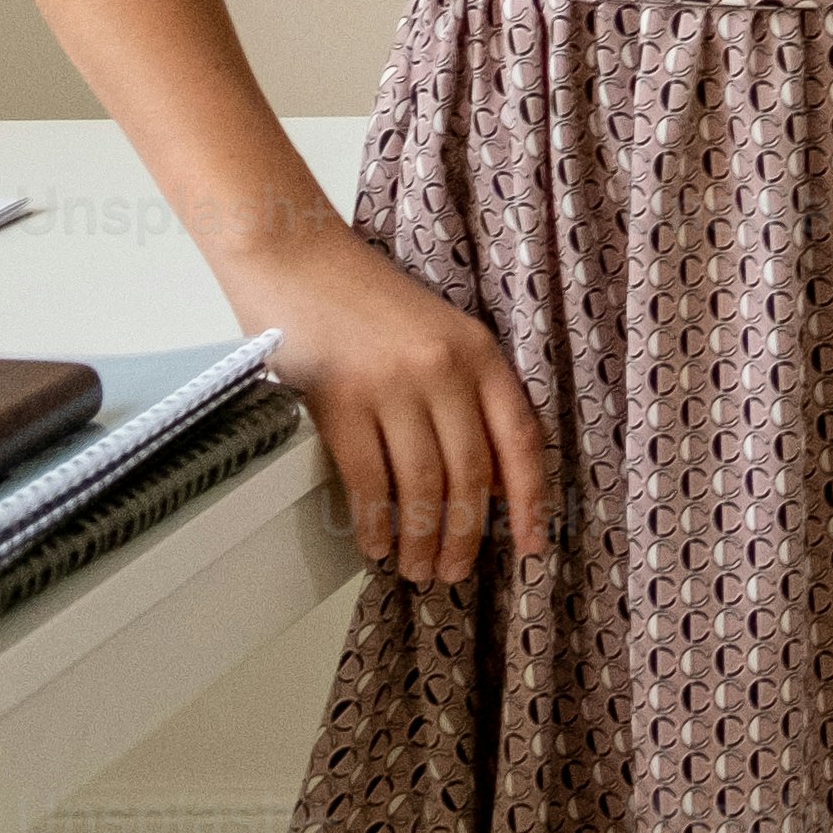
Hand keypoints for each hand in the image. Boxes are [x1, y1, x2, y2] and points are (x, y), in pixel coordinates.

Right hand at [250, 225, 553, 586]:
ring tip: (419, 570)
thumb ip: (468, 396)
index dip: (532, 499)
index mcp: (481, 354)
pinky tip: (377, 544)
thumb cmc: (368, 302)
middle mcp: (445, 371)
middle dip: (468, 535)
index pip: (521, 440)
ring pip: (422, 485)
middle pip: (471, 474)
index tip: (534, 545)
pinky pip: (368, 479)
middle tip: (456, 574)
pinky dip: (374, 522)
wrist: (298, 259)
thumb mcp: (441, 336)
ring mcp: (392, 386)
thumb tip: (488, 478)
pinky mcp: (339, 401)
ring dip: (423, 539)